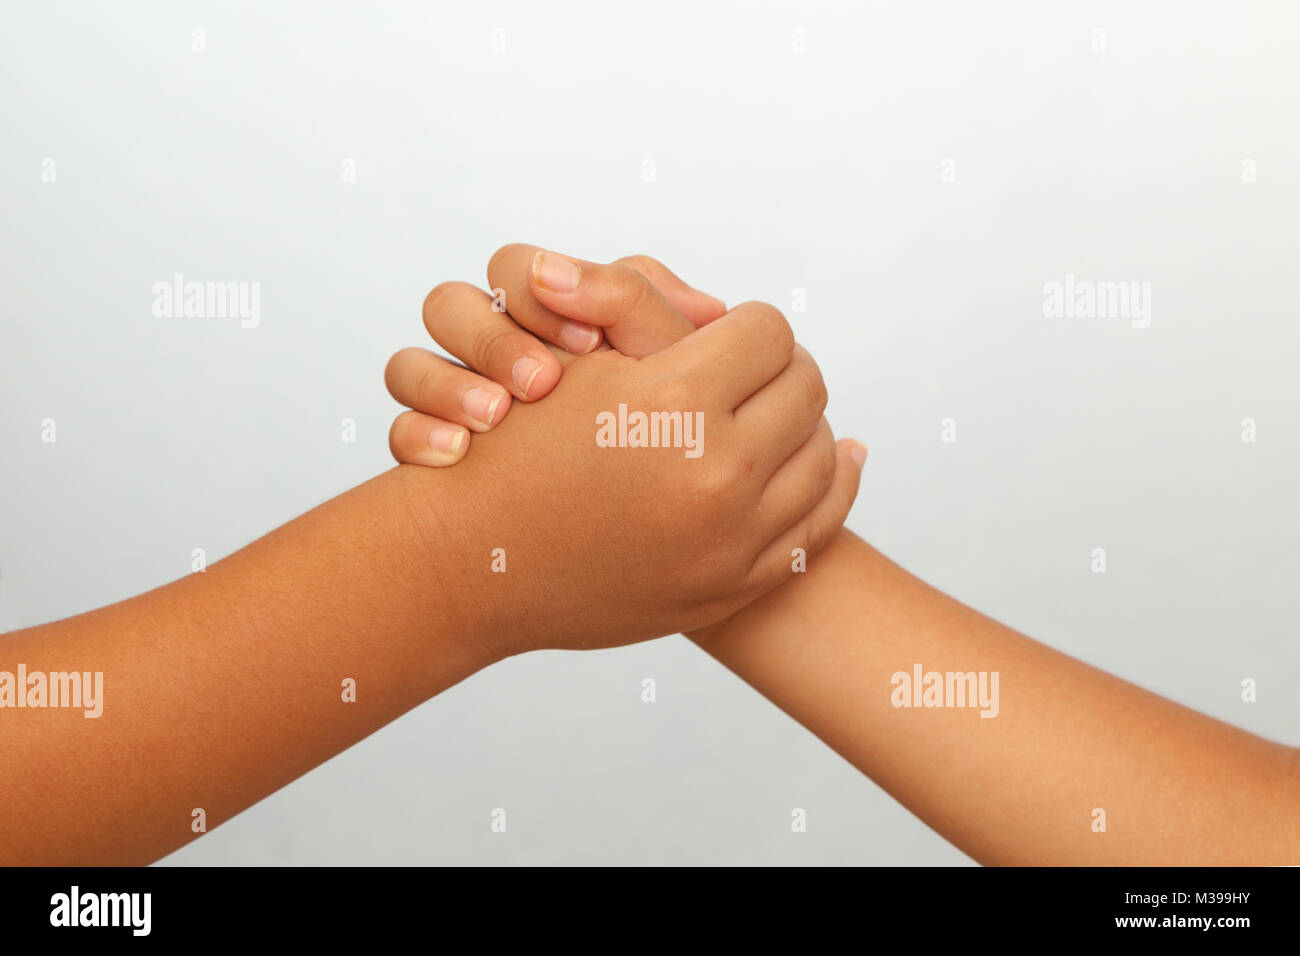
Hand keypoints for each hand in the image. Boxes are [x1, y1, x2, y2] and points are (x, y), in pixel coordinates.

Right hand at [384, 247, 727, 465]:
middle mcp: (493, 353)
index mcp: (546, 316)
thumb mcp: (670, 369)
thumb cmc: (668, 440)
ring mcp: (458, 403)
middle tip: (543, 383)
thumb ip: (652, 308)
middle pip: (447, 307)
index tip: (591, 341)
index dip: (544, 293)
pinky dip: (421, 438)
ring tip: (497, 418)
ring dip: (448, 386)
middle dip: (494, 340)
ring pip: (409, 366)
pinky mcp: (438, 454)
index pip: (515, 270)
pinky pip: (401, 433)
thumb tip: (648, 292)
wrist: (651, 536)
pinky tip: (457, 454)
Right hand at [391, 246, 863, 657]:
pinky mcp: (733, 585)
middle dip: (781, 368)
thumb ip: (641, 304)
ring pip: (822, 454)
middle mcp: (714, 474)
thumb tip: (718, 303)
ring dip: (806, 424)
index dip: (746, 324)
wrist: (473, 563)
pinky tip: (837, 457)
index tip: (729, 333)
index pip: (768, 330)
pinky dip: (832, 484)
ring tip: (780, 413)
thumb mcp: (569, 360)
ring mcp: (729, 540)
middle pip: (805, 386)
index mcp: (674, 402)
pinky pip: (820, 525)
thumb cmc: (511, 451)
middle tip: (756, 369)